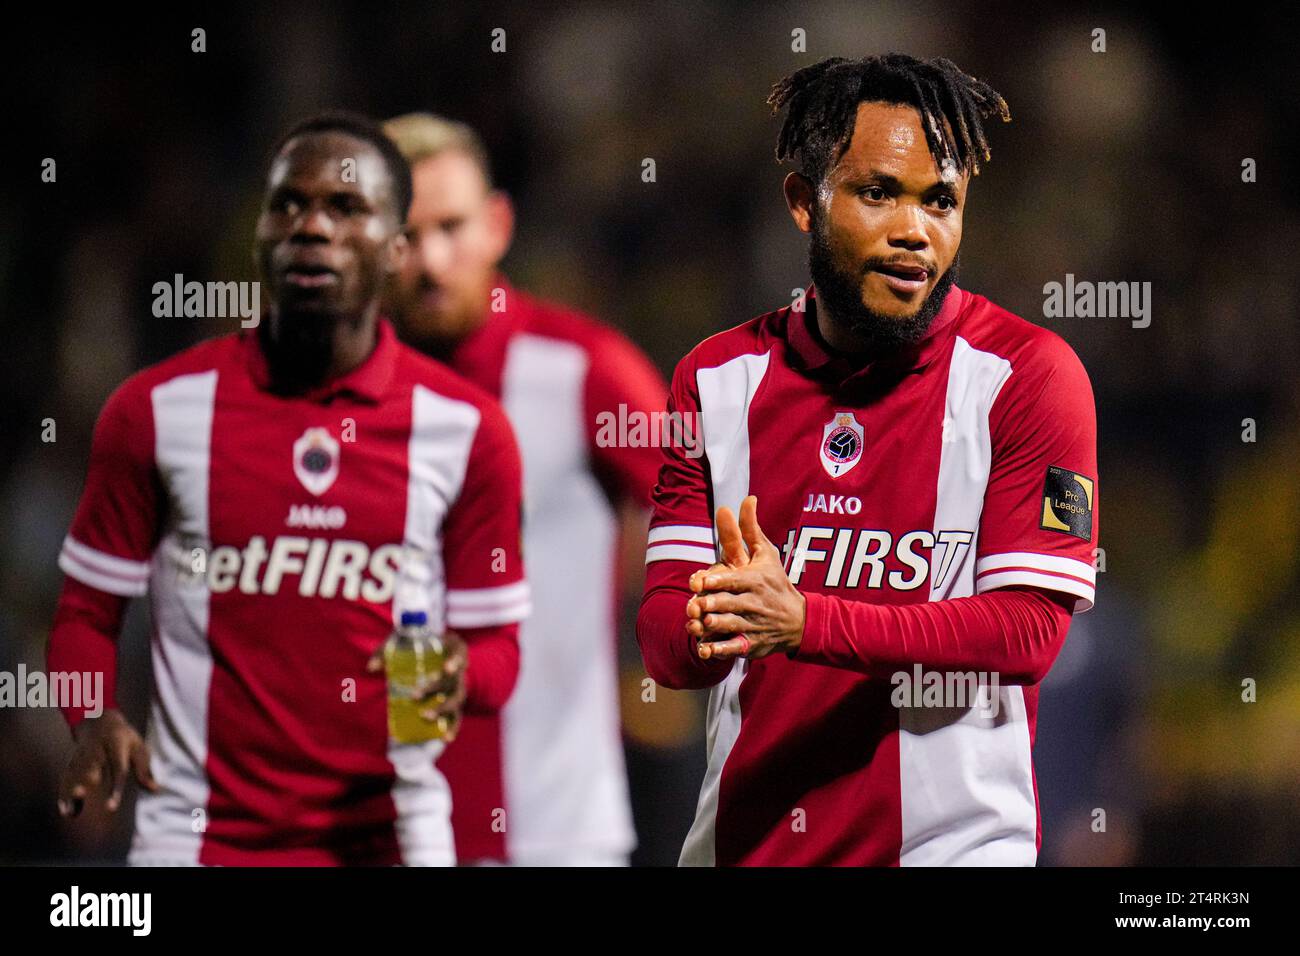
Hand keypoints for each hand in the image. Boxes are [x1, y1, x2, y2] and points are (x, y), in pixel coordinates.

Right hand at [58, 709, 158, 817]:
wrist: (100, 719)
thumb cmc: (125, 738)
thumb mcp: (138, 747)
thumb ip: (144, 769)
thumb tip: (154, 789)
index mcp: (116, 744)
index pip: (117, 769)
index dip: (114, 788)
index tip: (110, 807)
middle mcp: (97, 749)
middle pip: (91, 766)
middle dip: (86, 780)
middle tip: (81, 794)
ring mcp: (82, 754)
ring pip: (75, 773)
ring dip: (71, 791)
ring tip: (71, 811)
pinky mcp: (73, 761)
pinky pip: (67, 777)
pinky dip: (64, 793)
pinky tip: (66, 811)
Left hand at [368, 630, 468, 741]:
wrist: (429, 653)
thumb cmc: (416, 645)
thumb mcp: (401, 642)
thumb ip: (386, 652)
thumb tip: (371, 668)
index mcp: (452, 648)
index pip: (460, 652)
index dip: (457, 660)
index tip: (447, 668)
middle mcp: (458, 669)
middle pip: (453, 680)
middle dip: (434, 689)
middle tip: (415, 695)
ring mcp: (458, 687)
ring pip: (456, 699)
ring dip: (442, 709)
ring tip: (426, 716)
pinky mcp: (454, 702)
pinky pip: (457, 716)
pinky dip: (453, 727)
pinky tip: (445, 738)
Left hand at [686, 495, 805, 660]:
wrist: (799, 620)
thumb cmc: (775, 582)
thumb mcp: (766, 554)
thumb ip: (750, 529)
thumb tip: (747, 498)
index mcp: (755, 581)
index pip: (735, 580)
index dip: (718, 581)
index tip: (700, 581)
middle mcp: (754, 603)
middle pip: (731, 604)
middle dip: (713, 605)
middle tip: (696, 606)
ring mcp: (753, 625)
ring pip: (732, 626)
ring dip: (716, 627)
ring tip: (701, 625)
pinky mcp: (752, 644)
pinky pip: (735, 648)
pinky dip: (721, 650)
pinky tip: (705, 650)